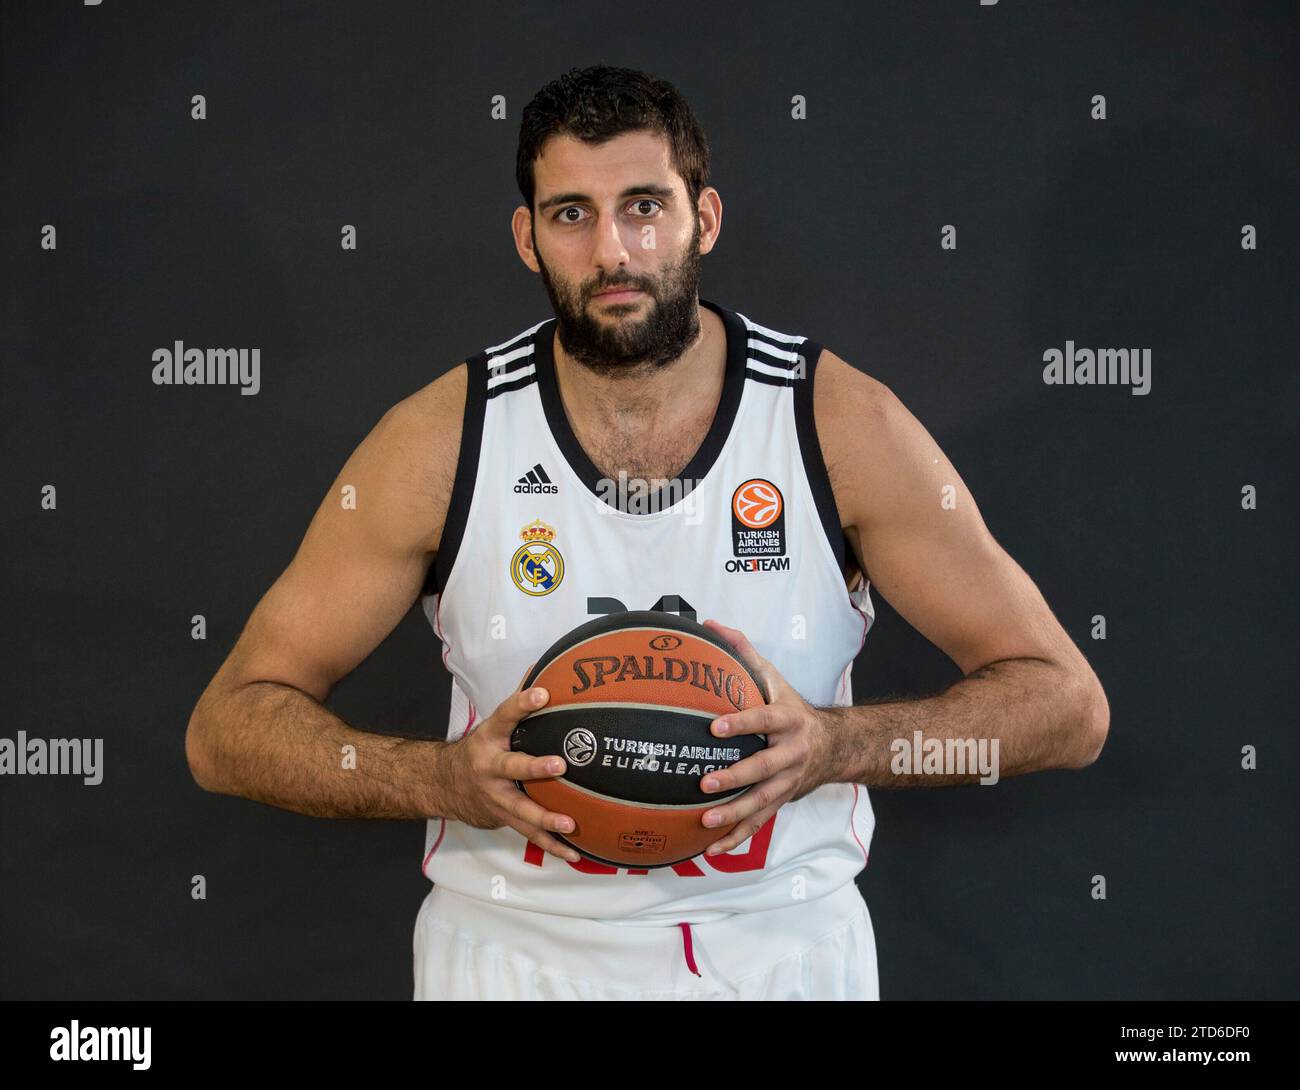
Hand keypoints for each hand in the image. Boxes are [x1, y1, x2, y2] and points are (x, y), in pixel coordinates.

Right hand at [433, 664, 581, 862]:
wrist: (443, 785)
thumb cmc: (482, 748)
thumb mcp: (494, 724)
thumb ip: (519, 701)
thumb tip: (548, 669)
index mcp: (491, 737)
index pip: (506, 714)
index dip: (522, 703)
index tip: (543, 693)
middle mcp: (490, 766)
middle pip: (512, 767)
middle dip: (535, 768)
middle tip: (560, 765)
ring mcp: (494, 795)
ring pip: (520, 808)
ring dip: (545, 817)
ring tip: (570, 823)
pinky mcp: (501, 817)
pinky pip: (527, 833)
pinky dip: (551, 845)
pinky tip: (574, 852)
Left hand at [697, 620, 834, 854]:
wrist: (834, 746)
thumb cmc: (791, 708)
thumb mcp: (773, 678)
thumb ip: (743, 652)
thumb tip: (710, 624)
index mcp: (788, 720)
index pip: (764, 720)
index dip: (742, 723)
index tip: (714, 725)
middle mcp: (791, 753)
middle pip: (763, 768)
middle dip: (735, 778)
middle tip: (704, 783)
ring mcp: (787, 782)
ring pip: (761, 803)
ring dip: (733, 815)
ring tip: (704, 822)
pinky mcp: (781, 802)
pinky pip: (758, 823)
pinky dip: (736, 838)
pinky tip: (710, 849)